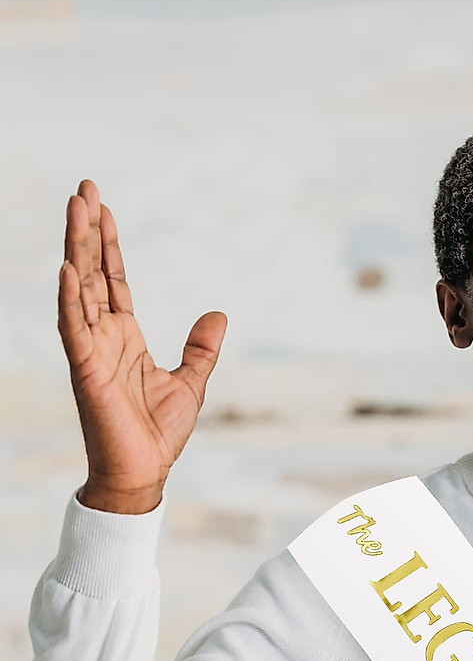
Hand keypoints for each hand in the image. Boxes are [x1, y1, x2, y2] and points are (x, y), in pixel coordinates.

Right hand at [58, 180, 226, 512]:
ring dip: (76, 249)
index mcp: (125, 337)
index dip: (109, 244)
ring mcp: (91, 351)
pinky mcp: (86, 370)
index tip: (103, 207)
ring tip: (74, 208)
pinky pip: (73, 328)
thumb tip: (217, 313)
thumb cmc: (158, 433)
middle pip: (93, 272)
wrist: (145, 472)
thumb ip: (200, 348)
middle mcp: (103, 337)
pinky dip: (70, 299)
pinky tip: (67, 268)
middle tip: (83, 188)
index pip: (114, 280)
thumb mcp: (191, 383)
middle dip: (88, 231)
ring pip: (79, 289)